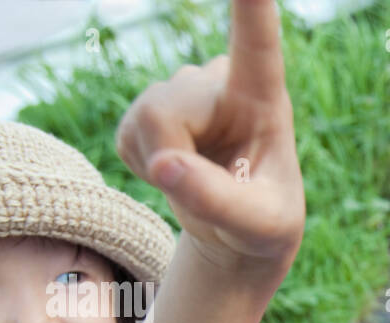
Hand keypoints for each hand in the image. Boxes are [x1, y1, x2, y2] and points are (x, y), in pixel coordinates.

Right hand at [115, 0, 304, 268]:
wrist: (240, 232)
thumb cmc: (264, 224)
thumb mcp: (259, 226)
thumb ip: (218, 201)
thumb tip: (165, 165)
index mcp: (263, 98)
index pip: (256, 42)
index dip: (250, 4)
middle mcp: (221, 81)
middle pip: (162, 109)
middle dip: (170, 159)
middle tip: (209, 194)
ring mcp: (185, 90)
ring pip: (142, 119)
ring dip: (160, 165)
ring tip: (201, 179)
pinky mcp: (154, 108)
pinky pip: (124, 136)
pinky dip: (142, 166)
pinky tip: (177, 171)